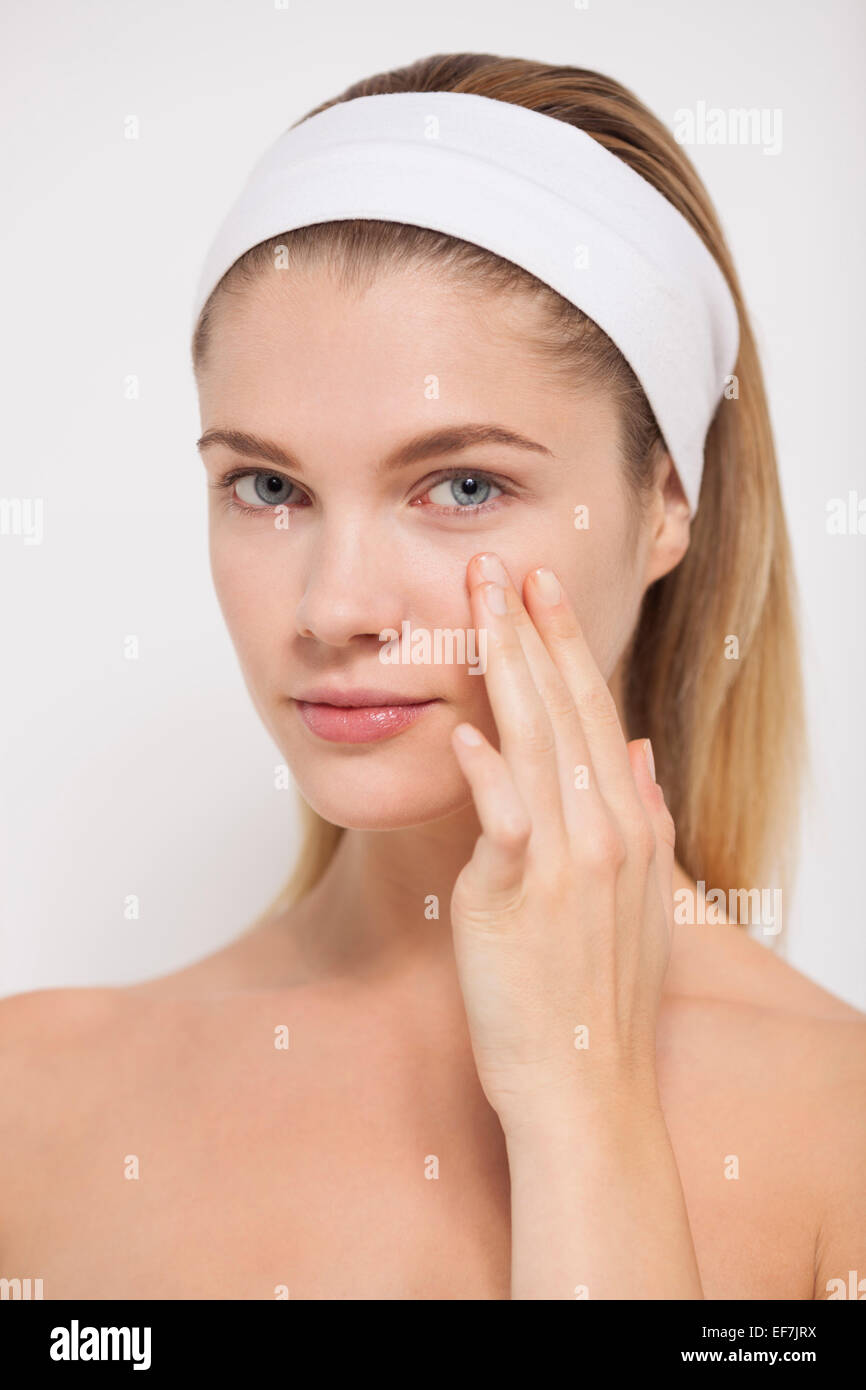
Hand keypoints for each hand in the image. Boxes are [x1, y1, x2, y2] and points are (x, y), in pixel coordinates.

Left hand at [449, 552, 676, 1136]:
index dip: (566, 646)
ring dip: (507, 669)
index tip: (541, 590)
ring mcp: (565, 863)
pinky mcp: (519, 899)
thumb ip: (640, 814)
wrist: (586, 1085)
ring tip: (478, 606)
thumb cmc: (599, 995)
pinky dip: (489, 773)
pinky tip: (465, 729)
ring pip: (537, 744)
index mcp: (629, 825)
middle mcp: (605, 832)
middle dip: (532, 632)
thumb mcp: (640, 897)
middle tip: (501, 565)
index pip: (594, 712)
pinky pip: (506, 821)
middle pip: (565, 711)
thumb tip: (632, 748)